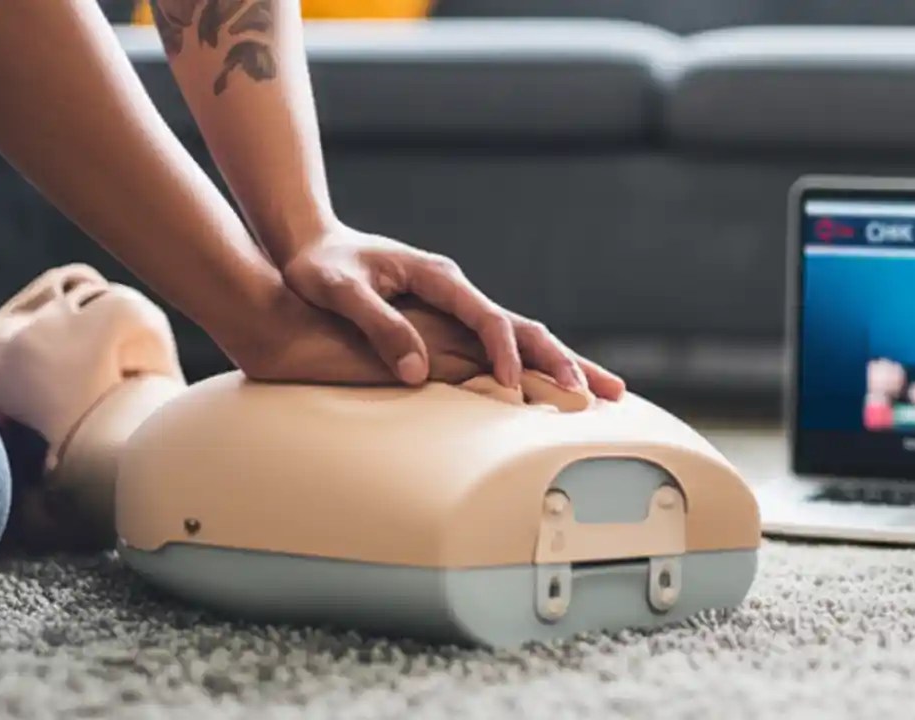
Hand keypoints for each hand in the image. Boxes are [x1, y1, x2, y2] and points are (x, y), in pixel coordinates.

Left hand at [274, 225, 624, 398]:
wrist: (311, 245)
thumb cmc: (320, 265)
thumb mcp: (339, 290)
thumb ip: (378, 325)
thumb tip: (416, 372)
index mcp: (440, 278)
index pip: (487, 319)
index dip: (503, 353)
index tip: (512, 387)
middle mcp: (459, 292)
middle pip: (525, 328)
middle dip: (563, 361)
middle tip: (599, 395)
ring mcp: (459, 309)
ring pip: (524, 338)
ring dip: (562, 365)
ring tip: (603, 394)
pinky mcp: (452, 325)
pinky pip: (503, 348)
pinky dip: (536, 368)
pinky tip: (553, 389)